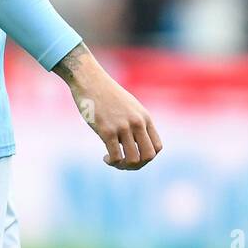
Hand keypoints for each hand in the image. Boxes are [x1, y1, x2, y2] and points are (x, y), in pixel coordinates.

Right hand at [53, 43, 161, 169]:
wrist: (90, 81)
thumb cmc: (107, 94)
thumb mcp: (129, 106)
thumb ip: (135, 122)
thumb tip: (134, 143)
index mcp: (144, 117)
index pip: (157, 147)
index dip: (146, 157)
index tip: (132, 154)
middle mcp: (137, 122)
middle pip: (148, 156)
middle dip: (137, 166)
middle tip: (124, 163)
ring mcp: (123, 127)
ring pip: (133, 160)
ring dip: (124, 166)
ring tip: (113, 161)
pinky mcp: (107, 130)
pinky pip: (116, 157)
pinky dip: (112, 162)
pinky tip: (105, 157)